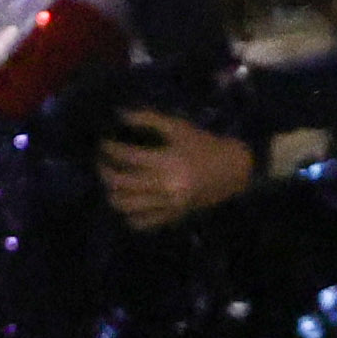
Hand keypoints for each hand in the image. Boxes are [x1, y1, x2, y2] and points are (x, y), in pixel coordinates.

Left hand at [100, 110, 254, 230]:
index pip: (127, 156)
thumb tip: (119, 115)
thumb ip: (149, 119)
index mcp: (169, 161)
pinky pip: (141, 222)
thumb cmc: (206, 145)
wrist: (234, 170)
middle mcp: (166, 186)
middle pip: (121, 182)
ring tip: (111, 181)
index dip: (109, 148)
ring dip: (111, 193)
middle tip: (101, 161)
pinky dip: (129, 215)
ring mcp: (169, 205)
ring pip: (126, 205)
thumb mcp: (179, 127)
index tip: (103, 142)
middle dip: (104, 170)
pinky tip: (128, 202)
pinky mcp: (173, 216)